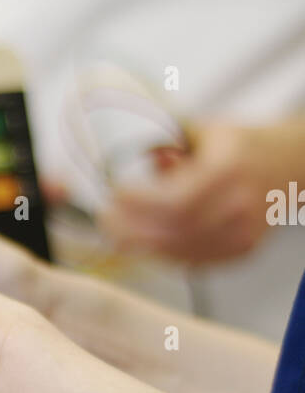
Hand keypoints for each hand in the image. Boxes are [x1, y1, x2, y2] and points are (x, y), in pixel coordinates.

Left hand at [99, 123, 271, 263]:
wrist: (289, 165)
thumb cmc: (238, 144)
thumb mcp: (203, 130)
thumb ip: (165, 145)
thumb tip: (128, 162)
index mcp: (230, 169)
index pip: (175, 199)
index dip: (138, 203)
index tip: (113, 194)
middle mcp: (240, 205)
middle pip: (174, 230)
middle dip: (132, 228)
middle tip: (106, 220)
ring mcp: (244, 233)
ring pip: (180, 252)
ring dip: (142, 245)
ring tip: (118, 233)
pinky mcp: (242, 251)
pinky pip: (194, 261)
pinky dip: (163, 254)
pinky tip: (145, 242)